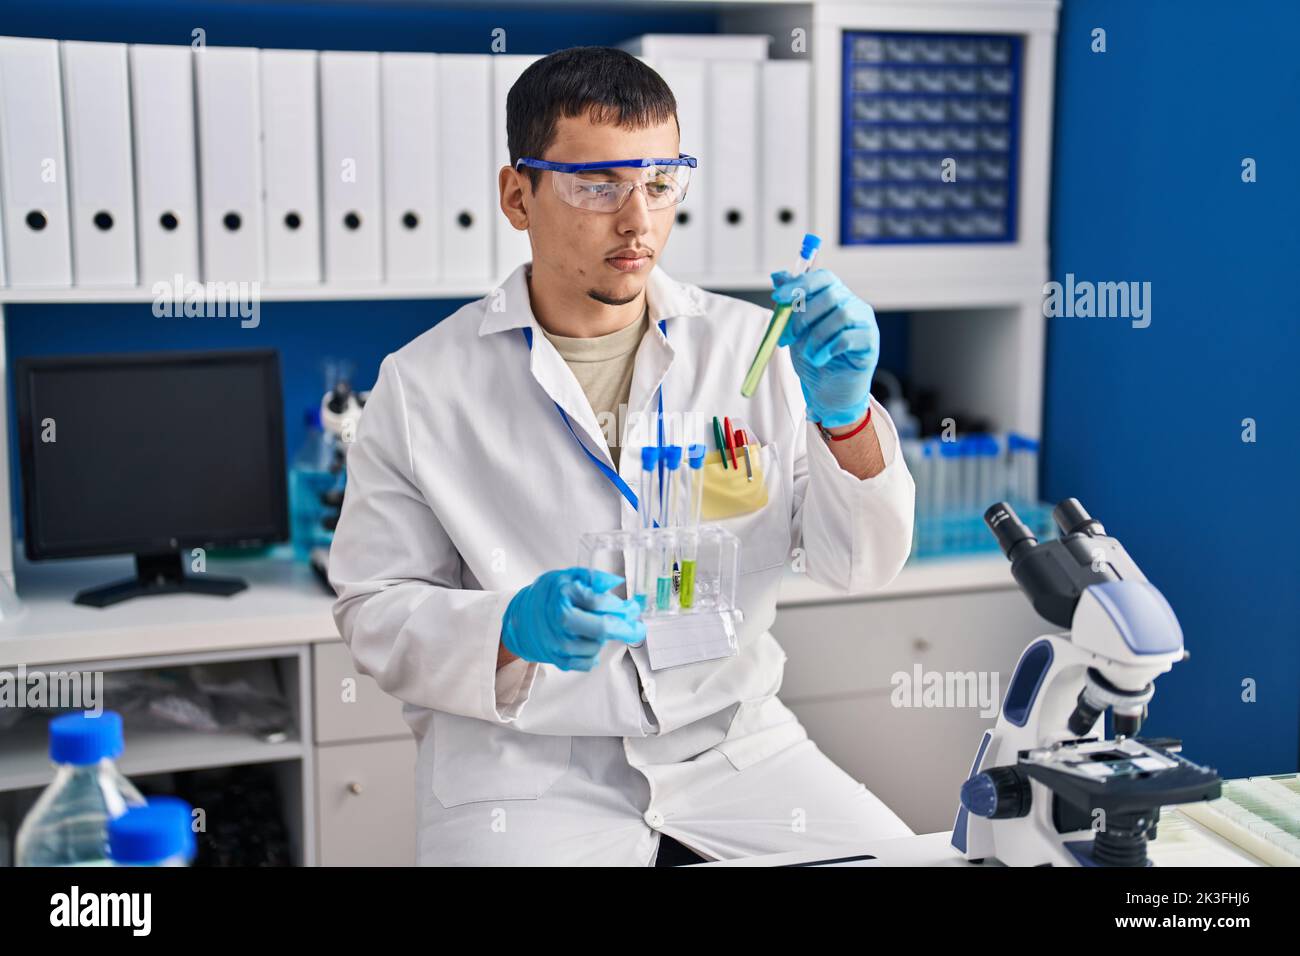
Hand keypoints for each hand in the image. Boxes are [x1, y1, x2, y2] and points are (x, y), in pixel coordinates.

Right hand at [501, 568, 644, 671]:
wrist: (521, 618)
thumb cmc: (548, 595)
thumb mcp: (567, 576)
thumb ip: (592, 578)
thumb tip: (615, 582)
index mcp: (562, 598)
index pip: (600, 603)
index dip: (621, 605)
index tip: (632, 607)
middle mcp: (559, 622)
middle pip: (602, 628)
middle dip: (625, 628)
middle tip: (638, 628)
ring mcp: (558, 643)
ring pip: (598, 645)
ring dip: (605, 638)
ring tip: (598, 627)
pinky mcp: (559, 660)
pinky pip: (588, 662)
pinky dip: (594, 653)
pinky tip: (590, 641)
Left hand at [771, 268, 878, 428]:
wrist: (827, 392)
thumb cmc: (814, 359)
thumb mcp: (795, 330)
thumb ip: (789, 304)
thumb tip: (777, 276)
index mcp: (836, 298)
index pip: (823, 278)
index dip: (800, 284)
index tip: (778, 297)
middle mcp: (853, 306)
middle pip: (830, 295)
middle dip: (804, 316)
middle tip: (790, 337)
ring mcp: (865, 324)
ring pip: (841, 315)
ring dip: (816, 337)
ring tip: (809, 354)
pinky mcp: (870, 344)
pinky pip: (849, 338)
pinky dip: (829, 349)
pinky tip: (822, 359)